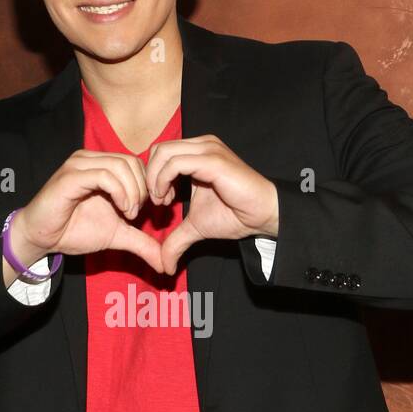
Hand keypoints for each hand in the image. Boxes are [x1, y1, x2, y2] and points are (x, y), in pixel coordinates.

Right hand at [13, 149, 163, 273]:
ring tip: (129, 214)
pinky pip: (105, 175)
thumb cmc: (74, 231)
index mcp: (102, 166)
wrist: (42, 239)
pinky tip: (121, 210)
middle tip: (138, 214)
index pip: (137, 163)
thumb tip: (165, 263)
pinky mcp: (71, 176)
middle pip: (133, 162)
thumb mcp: (117, 236)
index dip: (151, 185)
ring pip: (121, 166)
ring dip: (133, 192)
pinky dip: (120, 192)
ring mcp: (80, 165)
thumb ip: (142, 243)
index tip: (155, 209)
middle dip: (144, 189)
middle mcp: (91, 159)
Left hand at [144, 135, 279, 273]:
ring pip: (164, 153)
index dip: (153, 176)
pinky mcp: (212, 160)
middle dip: (150, 176)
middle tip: (160, 201)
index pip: (161, 152)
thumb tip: (165, 266)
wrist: (262, 215)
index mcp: (197, 153)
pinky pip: (175, 163)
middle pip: (159, 149)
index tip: (162, 201)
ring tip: (164, 202)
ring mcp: (208, 150)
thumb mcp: (196, 227)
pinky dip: (163, 181)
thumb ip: (176, 240)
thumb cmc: (235, 215)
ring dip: (155, 179)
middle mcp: (202, 146)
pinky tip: (170, 200)